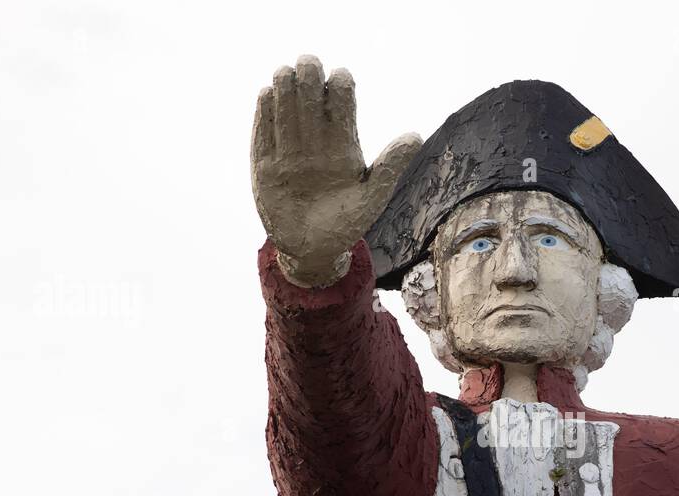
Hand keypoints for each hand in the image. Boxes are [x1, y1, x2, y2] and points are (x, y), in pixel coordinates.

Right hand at [251, 56, 421, 286]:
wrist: (312, 252)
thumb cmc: (346, 225)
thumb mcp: (372, 199)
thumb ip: (389, 167)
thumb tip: (415, 135)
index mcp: (343, 146)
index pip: (342, 108)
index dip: (341, 88)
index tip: (342, 76)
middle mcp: (315, 144)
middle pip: (312, 102)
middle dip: (310, 79)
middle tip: (308, 61)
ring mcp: (288, 153)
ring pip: (286, 113)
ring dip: (285, 90)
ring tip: (286, 72)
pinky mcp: (264, 166)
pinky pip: (263, 136)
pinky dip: (264, 116)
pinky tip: (266, 95)